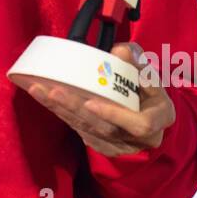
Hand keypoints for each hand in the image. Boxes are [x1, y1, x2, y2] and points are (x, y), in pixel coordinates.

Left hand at [26, 42, 176, 157]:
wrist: (150, 119)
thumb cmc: (151, 95)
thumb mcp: (154, 78)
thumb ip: (139, 64)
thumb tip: (120, 51)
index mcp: (157, 121)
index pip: (139, 124)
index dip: (114, 114)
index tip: (91, 102)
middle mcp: (137, 139)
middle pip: (103, 127)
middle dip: (75, 108)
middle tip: (53, 91)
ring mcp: (118, 145)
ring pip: (87, 129)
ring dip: (61, 109)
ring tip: (39, 90)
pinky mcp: (102, 146)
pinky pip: (79, 130)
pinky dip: (61, 114)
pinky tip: (44, 99)